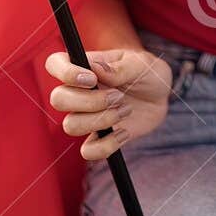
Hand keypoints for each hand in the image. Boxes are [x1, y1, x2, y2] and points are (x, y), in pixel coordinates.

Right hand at [45, 49, 172, 160]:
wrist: (161, 97)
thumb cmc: (147, 73)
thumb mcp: (140, 64)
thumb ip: (119, 68)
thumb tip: (95, 68)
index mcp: (85, 67)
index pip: (55, 64)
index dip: (65, 72)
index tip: (91, 79)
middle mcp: (79, 92)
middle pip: (58, 99)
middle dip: (89, 101)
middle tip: (118, 96)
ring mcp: (86, 116)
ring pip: (70, 125)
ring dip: (101, 120)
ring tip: (125, 110)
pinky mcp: (98, 138)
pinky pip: (88, 151)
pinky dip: (106, 145)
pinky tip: (124, 132)